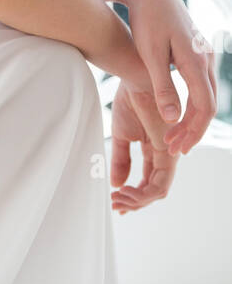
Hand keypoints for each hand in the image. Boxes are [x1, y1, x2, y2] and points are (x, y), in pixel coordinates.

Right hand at [110, 82, 178, 213]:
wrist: (135, 78)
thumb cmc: (130, 98)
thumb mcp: (121, 135)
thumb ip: (121, 160)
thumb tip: (117, 183)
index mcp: (155, 150)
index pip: (148, 181)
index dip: (133, 195)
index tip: (113, 198)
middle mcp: (165, 154)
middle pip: (154, 190)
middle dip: (134, 202)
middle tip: (115, 205)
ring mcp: (169, 155)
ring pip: (158, 191)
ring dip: (137, 201)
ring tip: (117, 199)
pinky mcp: (168, 153)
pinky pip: (161, 184)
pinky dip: (142, 194)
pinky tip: (125, 191)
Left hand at [123, 0, 217, 155]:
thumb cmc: (147, 19)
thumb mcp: (150, 55)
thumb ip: (161, 87)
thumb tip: (172, 118)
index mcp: (195, 61)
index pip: (203, 106)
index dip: (191, 131)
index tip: (174, 148)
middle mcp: (204, 59)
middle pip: (208, 104)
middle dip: (193, 130)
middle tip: (174, 149)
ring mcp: (201, 55)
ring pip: (205, 95)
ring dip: (191, 119)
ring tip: (173, 137)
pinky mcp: (193, 53)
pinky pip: (199, 85)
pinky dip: (190, 104)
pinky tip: (175, 113)